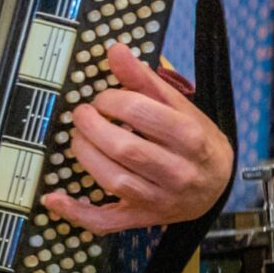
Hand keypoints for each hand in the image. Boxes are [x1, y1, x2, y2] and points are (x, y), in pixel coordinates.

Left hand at [41, 43, 233, 233]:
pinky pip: (107, 222)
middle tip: (83, 114)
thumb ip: (144, 79)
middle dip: (93, 126)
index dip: (112, 99)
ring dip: (85, 155)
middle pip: (124, 148)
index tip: (103, 98)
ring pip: (114, 180)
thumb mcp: (178, 106)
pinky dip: (77, 213)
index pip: (141, 112)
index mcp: (190, 137)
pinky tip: (53, 198)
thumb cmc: (195, 139)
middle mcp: (178, 172)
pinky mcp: (143, 219)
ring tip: (78, 138)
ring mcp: (159, 200)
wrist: (220, 183)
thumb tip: (115, 50)